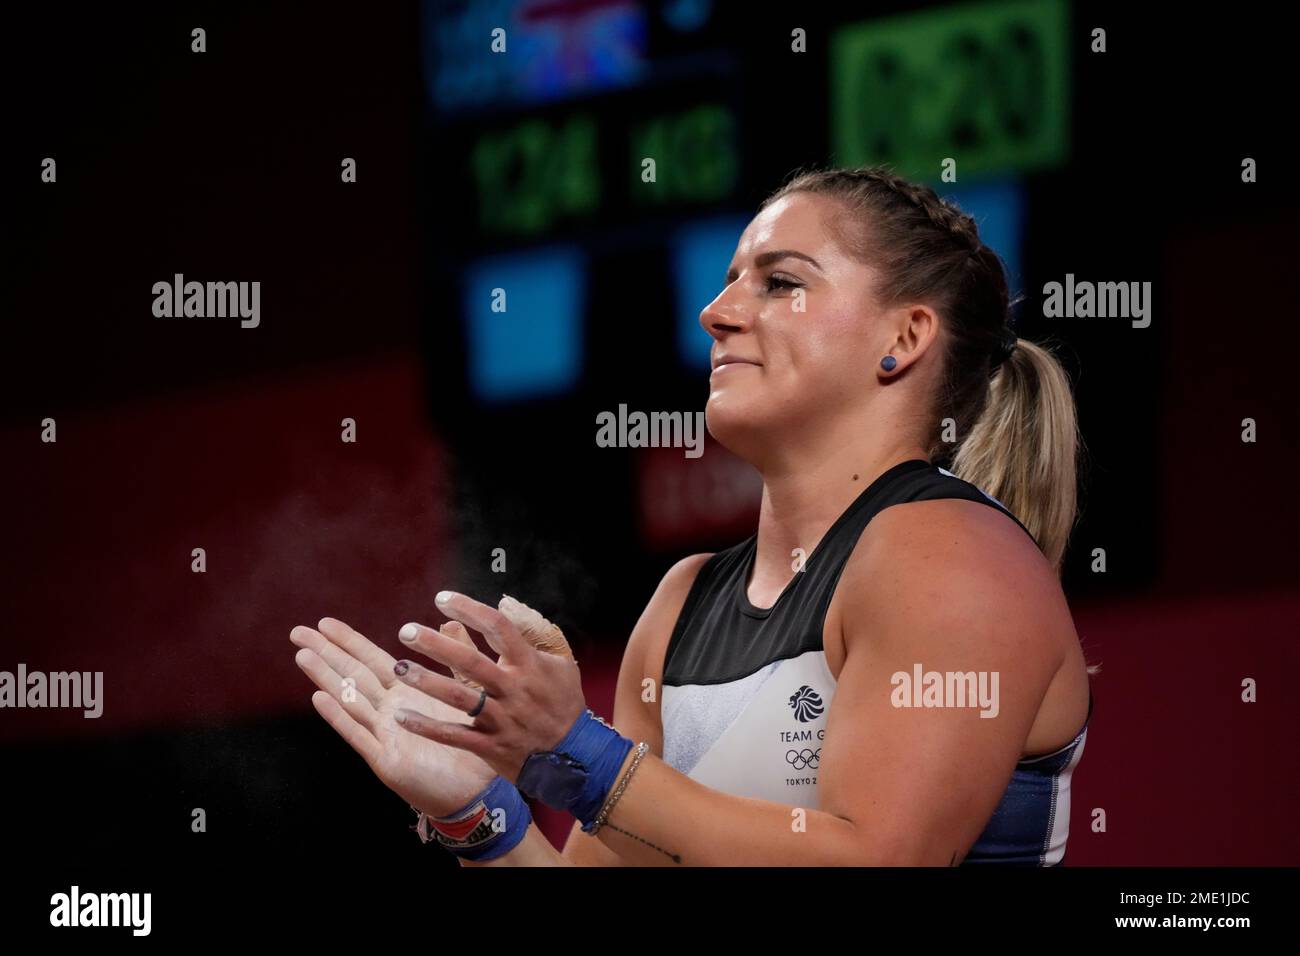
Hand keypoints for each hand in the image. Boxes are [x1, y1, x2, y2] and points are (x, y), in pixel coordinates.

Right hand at [290, 616, 496, 817]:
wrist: (478, 789)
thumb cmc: (470, 743)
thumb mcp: (466, 692)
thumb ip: (458, 656)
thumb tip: (448, 622)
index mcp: (406, 694)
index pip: (371, 660)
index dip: (349, 641)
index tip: (324, 622)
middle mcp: (389, 711)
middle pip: (352, 675)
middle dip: (326, 653)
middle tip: (298, 632)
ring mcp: (384, 735)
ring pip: (350, 700)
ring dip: (327, 678)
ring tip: (304, 656)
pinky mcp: (386, 760)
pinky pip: (359, 735)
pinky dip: (339, 716)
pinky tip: (320, 699)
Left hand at [387, 592, 587, 784]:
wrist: (576, 756)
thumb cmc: (565, 703)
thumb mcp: (562, 662)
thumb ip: (536, 630)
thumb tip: (506, 603)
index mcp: (529, 664)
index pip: (498, 628)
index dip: (469, 609)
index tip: (442, 599)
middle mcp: (513, 689)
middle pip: (470, 661)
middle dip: (436, 645)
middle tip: (406, 631)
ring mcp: (500, 719)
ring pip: (458, 698)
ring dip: (426, 682)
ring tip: (398, 668)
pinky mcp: (490, 745)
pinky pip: (453, 736)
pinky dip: (427, 727)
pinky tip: (401, 716)